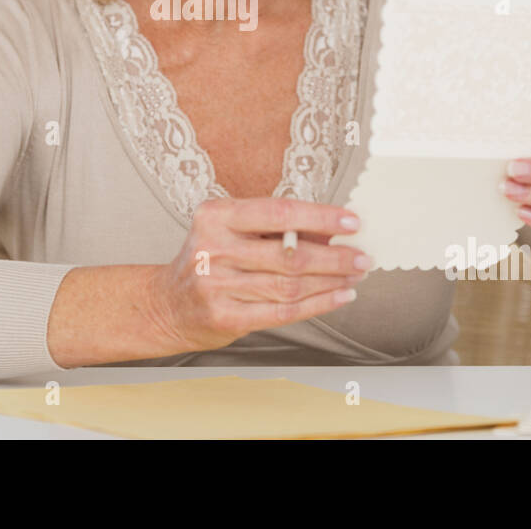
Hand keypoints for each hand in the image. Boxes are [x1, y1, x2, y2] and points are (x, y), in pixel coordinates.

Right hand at [147, 198, 369, 353]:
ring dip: (331, 280)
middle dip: (334, 256)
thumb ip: (277, 229)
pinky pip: (283, 311)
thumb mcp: (235, 232)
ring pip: (290, 284)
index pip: (278, 212)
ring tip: (355, 274)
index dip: (319, 217)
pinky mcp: (225, 317)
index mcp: (216, 216)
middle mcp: (214, 248)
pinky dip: (318, 303)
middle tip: (362, 255)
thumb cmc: (210, 260)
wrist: (168, 304)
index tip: (351, 221)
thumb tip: (332, 230)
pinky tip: (339, 296)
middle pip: (289, 253)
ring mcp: (217, 285)